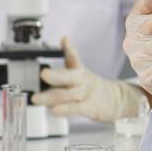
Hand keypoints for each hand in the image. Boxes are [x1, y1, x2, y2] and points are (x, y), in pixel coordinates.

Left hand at [31, 36, 148, 121]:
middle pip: (70, 77)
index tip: (65, 40)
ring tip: (37, 98)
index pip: (74, 57)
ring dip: (52, 97)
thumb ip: (60, 72)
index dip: (69, 49)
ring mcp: (86, 94)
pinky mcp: (89, 107)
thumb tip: (38, 72)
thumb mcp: (77, 74)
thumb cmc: (87, 87)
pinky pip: (77, 108)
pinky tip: (55, 110)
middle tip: (43, 73)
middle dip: (55, 76)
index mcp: (78, 69)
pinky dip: (66, 109)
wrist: (114, 99)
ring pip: (70, 94)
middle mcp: (82, 80)